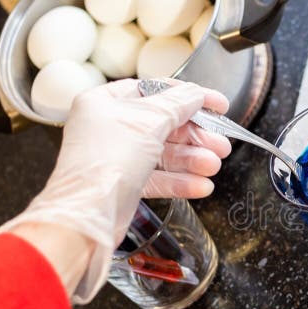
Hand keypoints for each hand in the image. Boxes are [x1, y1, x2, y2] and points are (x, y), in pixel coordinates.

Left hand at [0, 79, 229, 302]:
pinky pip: (158, 178)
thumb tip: (195, 95)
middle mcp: (110, 128)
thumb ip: (178, 105)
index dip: (190, 97)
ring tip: (213, 166)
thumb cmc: (104, 163)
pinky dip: (181, 181)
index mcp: (106, 103)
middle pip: (164, 125)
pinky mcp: (124, 186)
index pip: (156, 92)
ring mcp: (117, 158)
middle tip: (221, 143)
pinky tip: (201, 185)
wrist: (86, 216)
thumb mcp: (148, 122)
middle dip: (196, 137)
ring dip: (192, 160)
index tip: (217, 105)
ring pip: (164, 154)